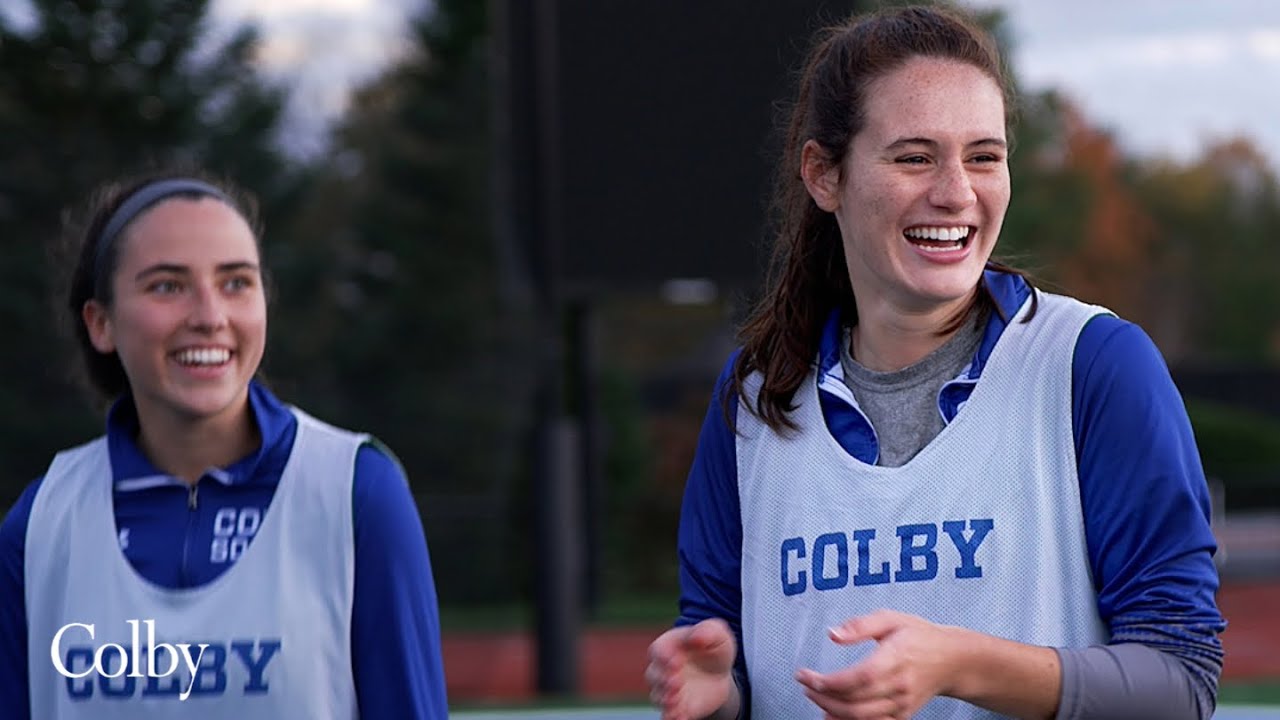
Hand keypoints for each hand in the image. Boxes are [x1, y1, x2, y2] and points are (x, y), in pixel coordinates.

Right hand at [645, 618, 738, 719]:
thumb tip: (697, 636)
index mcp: (667, 646)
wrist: (719, 673)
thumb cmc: (712, 648)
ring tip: (676, 702)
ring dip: (666, 700)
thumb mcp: (717, 635)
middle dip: (664, 680)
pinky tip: (680, 717)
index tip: (675, 661)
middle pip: (655, 675)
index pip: (659, 650)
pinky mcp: (677, 708)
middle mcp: (662, 669)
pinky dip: (672, 717)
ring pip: (659, 696)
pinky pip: (669, 714)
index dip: (664, 656)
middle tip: (676, 682)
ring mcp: (667, 690)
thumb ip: (708, 631)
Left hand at [794, 609, 962, 719]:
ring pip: (861, 718)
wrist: (952, 660)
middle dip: (823, 696)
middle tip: (805, 684)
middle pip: (855, 702)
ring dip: (831, 711)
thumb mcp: (892, 619)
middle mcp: (900, 686)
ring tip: (814, 696)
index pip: (859, 677)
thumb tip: (833, 634)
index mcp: (896, 658)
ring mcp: (902, 704)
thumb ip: (860, 625)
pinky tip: (831, 715)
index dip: (829, 682)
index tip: (806, 675)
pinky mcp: (902, 715)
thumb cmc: (920, 636)